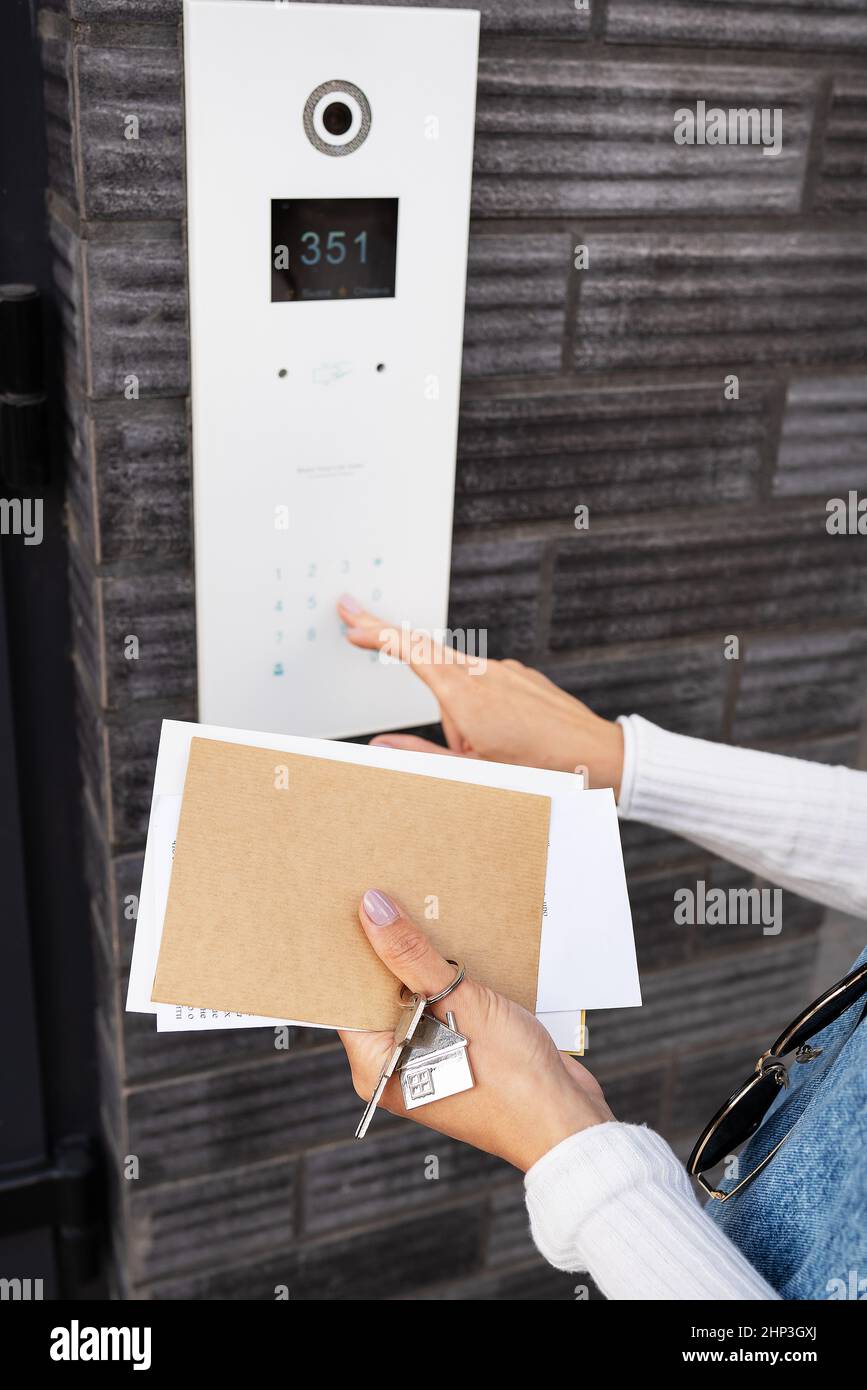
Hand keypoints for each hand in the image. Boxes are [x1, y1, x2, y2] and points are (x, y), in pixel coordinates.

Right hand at [336, 596, 623, 795]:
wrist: (599, 759)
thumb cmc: (540, 770)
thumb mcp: (471, 772)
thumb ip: (420, 756)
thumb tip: (380, 745)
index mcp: (464, 696)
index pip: (410, 652)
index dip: (376, 633)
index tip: (350, 622)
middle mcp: (484, 674)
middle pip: (426, 650)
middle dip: (390, 637)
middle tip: (354, 617)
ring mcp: (506, 672)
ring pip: (458, 675)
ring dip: (451, 700)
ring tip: (483, 748)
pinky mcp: (522, 677)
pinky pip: (485, 682)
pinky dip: (476, 700)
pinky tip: (499, 733)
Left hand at [339, 889, 612, 1171]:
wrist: (568, 1122)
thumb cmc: (511, 1082)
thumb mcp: (457, 1005)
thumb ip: (411, 956)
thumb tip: (373, 911)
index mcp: (376, 1065)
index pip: (348, 995)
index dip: (353, 950)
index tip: (355, 904)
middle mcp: (397, 1063)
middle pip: (383, 991)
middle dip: (393, 948)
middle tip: (396, 894)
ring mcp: (430, 1057)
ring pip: (419, 994)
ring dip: (429, 959)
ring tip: (432, 910)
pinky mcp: (461, 1049)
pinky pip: (447, 1005)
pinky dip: (455, 978)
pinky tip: (466, 946)